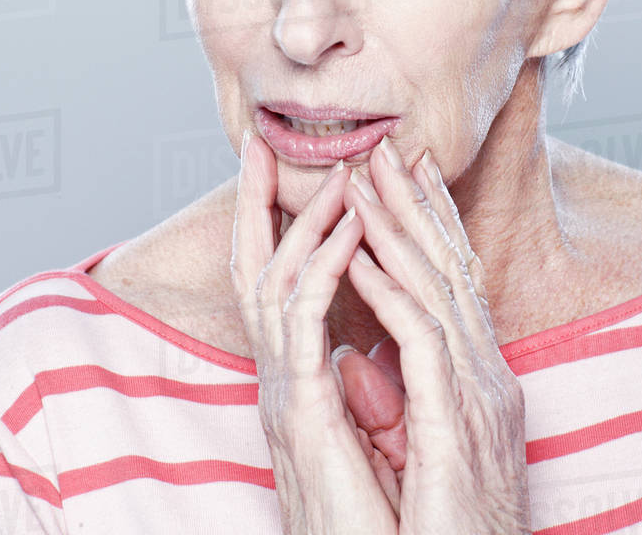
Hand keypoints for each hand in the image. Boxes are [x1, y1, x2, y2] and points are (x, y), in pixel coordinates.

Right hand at [230, 131, 398, 534]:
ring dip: (303, 223)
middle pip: (258, 272)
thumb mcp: (375, 443)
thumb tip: (357, 351)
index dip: (278, 229)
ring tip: (328, 172)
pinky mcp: (300, 414)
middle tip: (260, 145)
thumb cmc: (382, 525)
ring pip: (275, 284)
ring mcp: (284, 395)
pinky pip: (304, 324)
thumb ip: (363, 391)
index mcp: (298, 383)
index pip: (280, 287)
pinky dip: (325, 270)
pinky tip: (347, 232)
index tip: (287, 173)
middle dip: (258, 205)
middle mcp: (282, 381)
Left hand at [335, 138, 531, 534]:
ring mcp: (479, 397)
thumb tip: (359, 360)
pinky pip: (421, 341)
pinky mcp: (458, 425)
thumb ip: (396, 400)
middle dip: (417, 205)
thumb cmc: (450, 532)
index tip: (406, 177)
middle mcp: (487, 376)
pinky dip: (390, 293)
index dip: (431, 225)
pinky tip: (362, 256)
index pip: (453, 285)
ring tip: (363, 179)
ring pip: (436, 290)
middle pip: (450, 271)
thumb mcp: (421, 453)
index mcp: (478, 380)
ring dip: (396, 230)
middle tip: (388, 149)